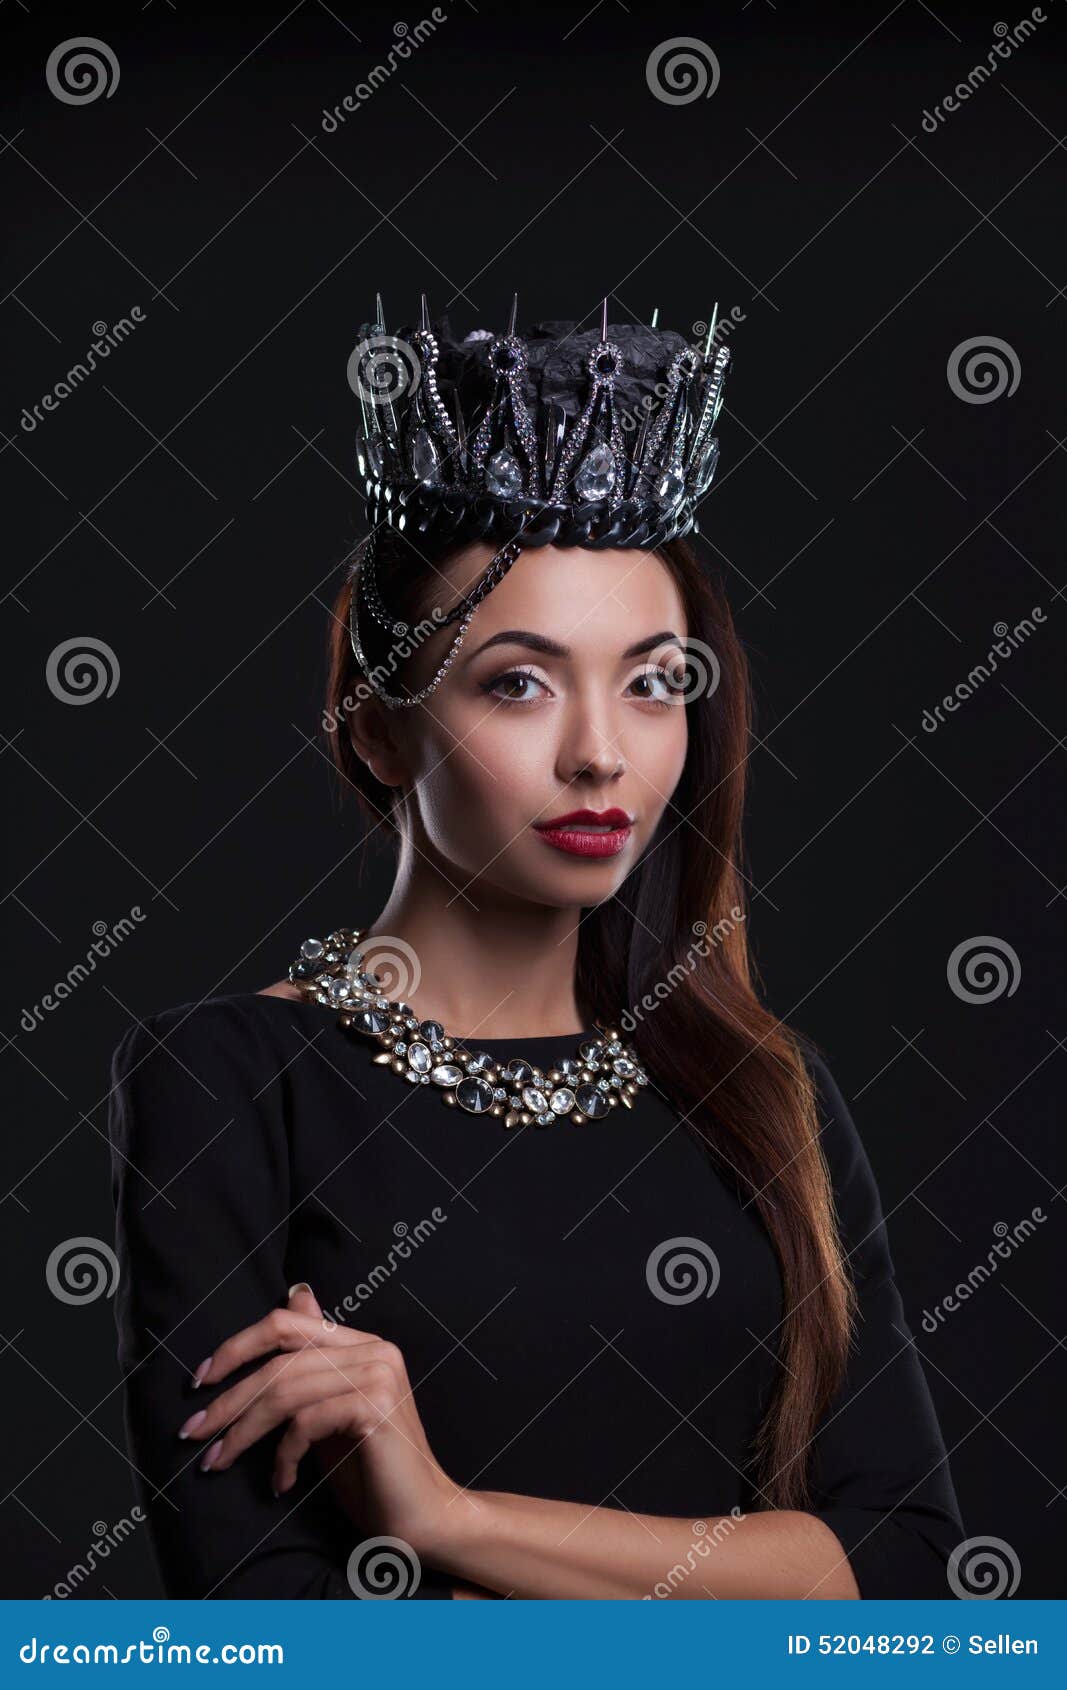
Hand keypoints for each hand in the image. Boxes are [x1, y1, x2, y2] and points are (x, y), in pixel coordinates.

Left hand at [178, 1283, 465, 1556]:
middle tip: (191, 1433)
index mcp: (363, 1344)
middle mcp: (374, 1350)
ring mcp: (377, 1375)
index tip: (200, 1380)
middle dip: (227, 1400)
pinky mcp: (374, 1407)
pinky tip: (281, 1483)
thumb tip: (294, 1293)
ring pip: (284, 1392)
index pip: (287, 1323)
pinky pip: (304, 1423)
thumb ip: (308, 1368)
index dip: (237, 1347)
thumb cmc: (372, 1472)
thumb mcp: (328, 1416)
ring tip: (217, 1462)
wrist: (423, 1518)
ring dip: (241, 1433)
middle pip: (278, 1362)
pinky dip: (282, 1457)